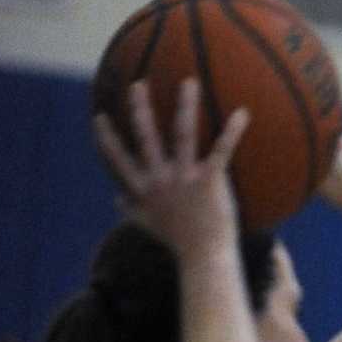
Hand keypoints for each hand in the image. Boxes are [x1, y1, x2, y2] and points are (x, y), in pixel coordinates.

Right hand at [93, 79, 247, 256]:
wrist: (204, 259)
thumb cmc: (178, 243)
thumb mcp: (147, 226)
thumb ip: (130, 209)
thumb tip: (115, 198)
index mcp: (144, 189)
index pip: (119, 160)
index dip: (107, 139)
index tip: (99, 119)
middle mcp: (160, 180)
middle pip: (146, 137)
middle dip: (140, 110)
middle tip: (138, 84)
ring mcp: (184, 178)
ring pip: (182, 134)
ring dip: (185, 106)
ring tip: (190, 82)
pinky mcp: (209, 181)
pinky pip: (221, 150)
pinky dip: (233, 132)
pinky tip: (243, 113)